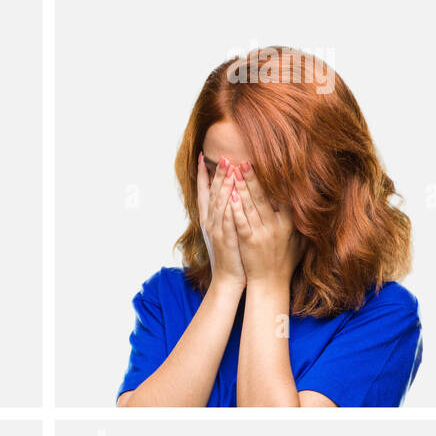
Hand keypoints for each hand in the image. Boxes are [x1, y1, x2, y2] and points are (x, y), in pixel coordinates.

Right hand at [197, 153, 244, 289]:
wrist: (227, 278)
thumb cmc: (230, 255)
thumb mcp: (225, 231)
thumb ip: (226, 214)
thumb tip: (231, 196)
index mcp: (209, 220)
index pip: (204, 193)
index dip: (202, 175)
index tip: (201, 157)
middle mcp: (210, 223)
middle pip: (212, 194)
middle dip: (216, 174)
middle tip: (221, 157)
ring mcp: (217, 231)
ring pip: (219, 203)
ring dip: (223, 185)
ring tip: (228, 168)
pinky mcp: (226, 240)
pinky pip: (228, 220)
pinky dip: (230, 207)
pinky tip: (234, 195)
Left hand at [229, 162, 303, 286]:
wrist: (270, 283)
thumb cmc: (285, 261)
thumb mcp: (300, 242)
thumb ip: (302, 223)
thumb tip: (310, 205)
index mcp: (289, 224)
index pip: (282, 197)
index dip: (275, 181)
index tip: (270, 165)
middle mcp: (277, 226)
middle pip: (264, 198)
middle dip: (253, 178)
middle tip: (244, 161)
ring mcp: (262, 234)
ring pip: (250, 206)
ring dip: (242, 188)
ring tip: (234, 172)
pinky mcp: (248, 242)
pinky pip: (241, 222)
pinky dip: (236, 209)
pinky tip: (230, 196)